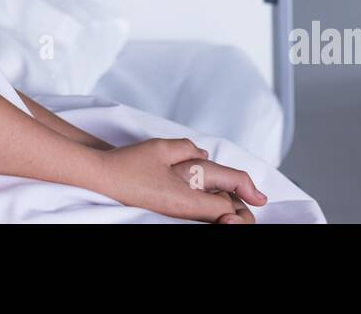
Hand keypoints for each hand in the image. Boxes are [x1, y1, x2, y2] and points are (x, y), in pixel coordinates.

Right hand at [93, 137, 267, 222]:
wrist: (101, 176)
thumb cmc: (128, 165)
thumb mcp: (162, 148)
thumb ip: (188, 150)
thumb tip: (203, 155)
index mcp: (186, 199)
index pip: (226, 205)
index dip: (245, 196)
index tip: (260, 198)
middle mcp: (183, 209)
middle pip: (221, 212)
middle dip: (239, 206)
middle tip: (254, 199)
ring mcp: (175, 210)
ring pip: (209, 211)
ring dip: (224, 202)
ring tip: (236, 195)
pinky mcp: (167, 208)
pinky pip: (195, 207)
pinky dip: (207, 199)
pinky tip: (208, 189)